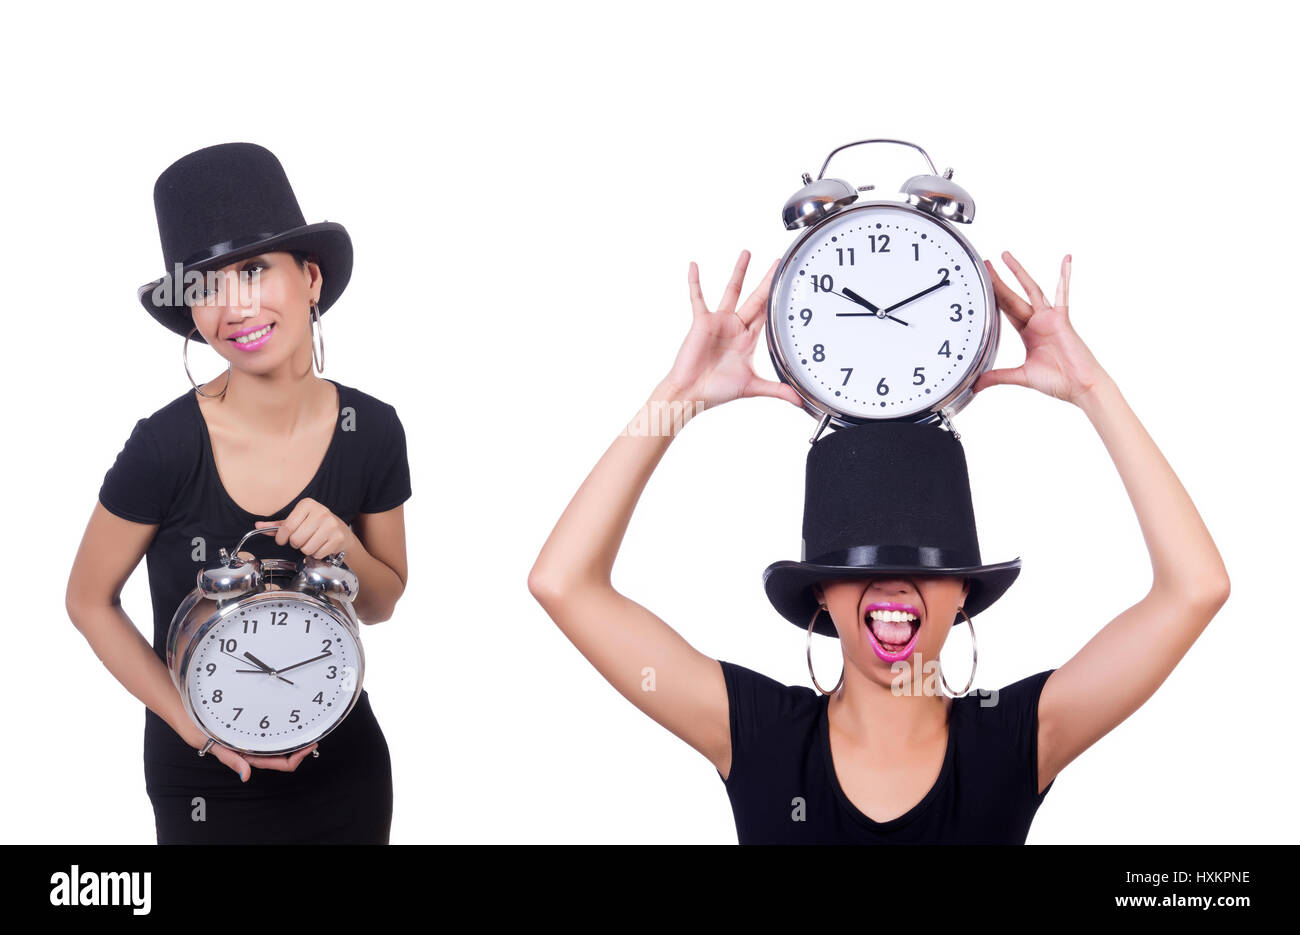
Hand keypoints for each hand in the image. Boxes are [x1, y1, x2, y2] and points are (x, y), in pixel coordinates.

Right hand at [181, 723, 317, 781]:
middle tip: (315, 737)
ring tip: (307, 730)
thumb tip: (245, 776)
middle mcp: (251, 749)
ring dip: (294, 740)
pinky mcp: (250, 727)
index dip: (297, 758)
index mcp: (246, 755)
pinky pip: (270, 732)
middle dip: (300, 749)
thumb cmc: (197, 728)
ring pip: (278, 744)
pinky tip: (291, 722)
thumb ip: (229, 757)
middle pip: (283, 755)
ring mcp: (251, 739)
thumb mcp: (212, 742)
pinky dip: (283, 730)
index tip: (311, 746)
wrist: (187, 711)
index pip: (277, 763)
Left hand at [255, 498, 351, 558]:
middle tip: (302, 539)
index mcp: (307, 504)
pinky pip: (317, 554)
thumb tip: (258, 526)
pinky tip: (320, 545)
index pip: (286, 526)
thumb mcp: (297, 520)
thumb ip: (277, 524)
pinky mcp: (337, 538)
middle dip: (296, 543)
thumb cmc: (316, 525)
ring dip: (306, 549)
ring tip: (312, 542)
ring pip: (306, 548)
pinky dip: (316, 554)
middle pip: (296, 539)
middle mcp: (320, 512)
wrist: (341, 531)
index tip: (282, 539)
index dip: (281, 537)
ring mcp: (330, 525)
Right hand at [658, 250, 803, 410]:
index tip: (790, 284)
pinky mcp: (702, 321)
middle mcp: (736, 327)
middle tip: (779, 261)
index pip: (769, 314)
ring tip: (747, 252)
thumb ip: (777, 390)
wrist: (691, 393)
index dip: (779, 299)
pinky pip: (698, 298)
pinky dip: (695, 282)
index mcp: (748, 339)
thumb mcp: (752, 387)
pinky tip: (694, 266)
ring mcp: (719, 322)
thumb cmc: (718, 390)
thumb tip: (800, 401)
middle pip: (756, 297)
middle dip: (767, 279)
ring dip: (739, 272)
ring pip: (732, 291)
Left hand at [974, 251, 1107, 405]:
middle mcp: (1037, 322)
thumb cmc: (1057, 380)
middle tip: (984, 264)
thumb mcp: (1020, 376)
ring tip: (1005, 256)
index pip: (1004, 310)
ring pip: (1030, 290)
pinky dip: (1065, 276)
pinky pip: (1063, 294)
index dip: (993, 297)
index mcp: (1027, 333)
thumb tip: (975, 385)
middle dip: (998, 281)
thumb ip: (998, 376)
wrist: (1080, 386)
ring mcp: (1050, 318)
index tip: (981, 284)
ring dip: (1018, 272)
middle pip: (1011, 296)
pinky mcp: (1062, 319)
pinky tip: (1066, 259)